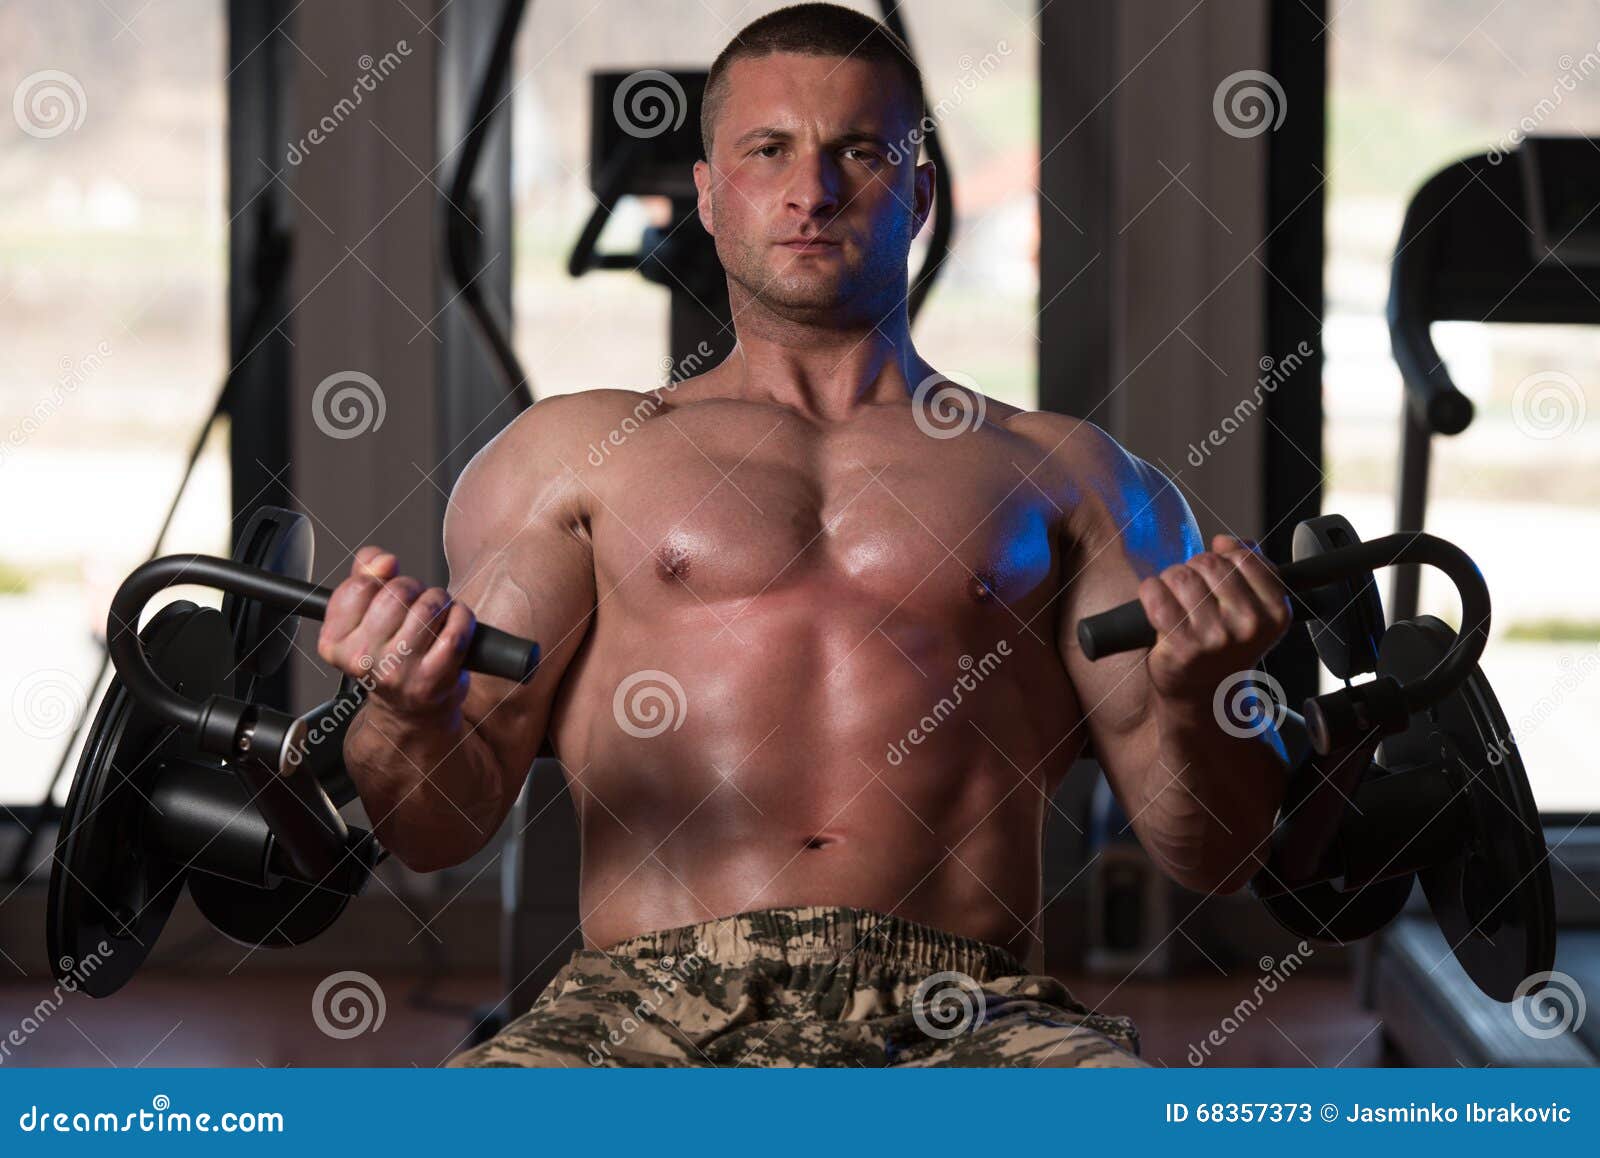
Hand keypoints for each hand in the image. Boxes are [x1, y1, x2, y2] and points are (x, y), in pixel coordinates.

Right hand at [316, 546, 476, 721]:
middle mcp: (362, 660)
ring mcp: (397, 671)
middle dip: (414, 589)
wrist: (410, 712)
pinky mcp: (432, 678)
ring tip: (436, 616)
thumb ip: (364, 577)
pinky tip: (455, 622)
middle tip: (416, 604)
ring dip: (440, 601)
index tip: (386, 589)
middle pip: (398, 592)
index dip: (381, 579)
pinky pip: (455, 630)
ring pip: (428, 606)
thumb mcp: (362, 618)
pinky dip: (462, 617)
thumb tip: (381, 560)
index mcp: (335, 644)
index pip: (361, 586)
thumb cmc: (389, 658)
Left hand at [1137, 534, 1291, 701]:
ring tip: (1175, 600)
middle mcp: (1250, 625)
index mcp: (1276, 612)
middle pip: (1209, 563)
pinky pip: (1156, 593)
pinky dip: (1150, 591)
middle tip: (1191, 592)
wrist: (1206, 695)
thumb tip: (1225, 540)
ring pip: (1181, 575)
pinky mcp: (1182, 644)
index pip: (1244, 557)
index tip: (1216, 575)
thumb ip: (1250, 567)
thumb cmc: (1225, 645)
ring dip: (1170, 579)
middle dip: (1194, 568)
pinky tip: (1156, 603)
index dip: (1223, 557)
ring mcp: (1216, 636)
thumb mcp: (1253, 609)